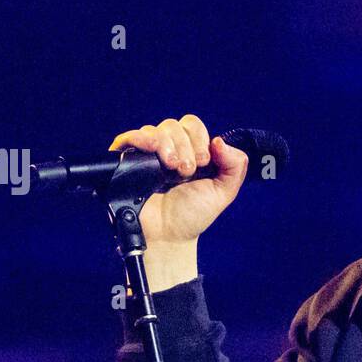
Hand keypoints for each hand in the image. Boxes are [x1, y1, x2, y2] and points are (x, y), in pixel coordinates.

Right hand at [108, 114, 248, 246]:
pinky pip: (129, 138)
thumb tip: (220, 141)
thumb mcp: (223, 192)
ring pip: (154, 131)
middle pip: (173, 125)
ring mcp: (146, 155)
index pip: (192, 125)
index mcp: (189, 151)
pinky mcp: (126, 162)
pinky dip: (141, 138)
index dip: (199, 139)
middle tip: (186, 172)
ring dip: (167, 147)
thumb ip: (235, 166)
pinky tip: (152, 150)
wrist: (168, 237)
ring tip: (171, 171)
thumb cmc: (192, 216)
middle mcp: (167, 150)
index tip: (202, 163)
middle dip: (185, 147)